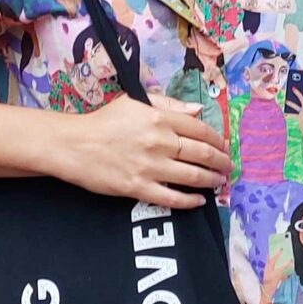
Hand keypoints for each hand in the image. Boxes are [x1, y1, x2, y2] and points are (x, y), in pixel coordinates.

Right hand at [49, 95, 231, 207]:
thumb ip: (169, 105)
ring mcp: (150, 167)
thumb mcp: (136, 102)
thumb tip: (198, 111)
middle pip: (202, 154)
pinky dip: (191, 201)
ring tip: (219, 182)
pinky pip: (173, 198)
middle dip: (221, 162)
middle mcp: (159, 142)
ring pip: (192, 176)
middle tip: (228, 167)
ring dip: (211, 181)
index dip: (218, 140)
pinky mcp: (139, 188)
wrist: (75, 145)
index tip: (224, 146)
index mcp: (160, 118)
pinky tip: (199, 201)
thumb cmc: (104, 122)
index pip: (200, 130)